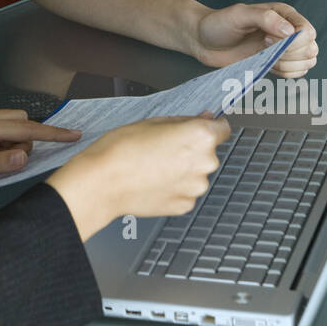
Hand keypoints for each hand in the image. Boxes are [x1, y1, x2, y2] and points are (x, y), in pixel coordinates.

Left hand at [0, 109, 81, 184]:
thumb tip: (26, 157)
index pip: (27, 130)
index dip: (53, 134)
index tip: (76, 135)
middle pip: (20, 121)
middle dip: (35, 136)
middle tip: (35, 156)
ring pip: (5, 123)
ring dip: (16, 139)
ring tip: (9, 160)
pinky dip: (1, 139)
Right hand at [47, 113, 229, 240]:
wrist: (103, 182)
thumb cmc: (122, 148)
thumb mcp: (153, 121)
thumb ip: (184, 121)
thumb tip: (204, 120)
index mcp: (200, 137)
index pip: (222, 129)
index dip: (209, 127)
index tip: (200, 128)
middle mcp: (204, 163)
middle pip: (208, 152)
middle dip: (191, 149)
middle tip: (164, 147)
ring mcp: (196, 187)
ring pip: (196, 173)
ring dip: (183, 169)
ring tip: (155, 165)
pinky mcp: (185, 205)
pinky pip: (186, 191)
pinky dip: (175, 187)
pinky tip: (154, 181)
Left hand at [191, 3, 317, 76]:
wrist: (203, 40)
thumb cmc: (219, 23)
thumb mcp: (239, 15)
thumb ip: (265, 18)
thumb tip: (289, 30)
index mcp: (284, 14)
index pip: (307, 31)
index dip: (292, 41)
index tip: (267, 38)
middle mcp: (288, 29)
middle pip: (310, 48)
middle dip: (289, 54)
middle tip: (264, 47)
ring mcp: (284, 47)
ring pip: (307, 62)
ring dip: (288, 65)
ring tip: (264, 56)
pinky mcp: (277, 62)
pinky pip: (296, 73)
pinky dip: (285, 74)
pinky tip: (267, 65)